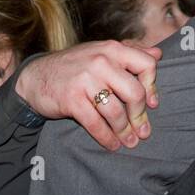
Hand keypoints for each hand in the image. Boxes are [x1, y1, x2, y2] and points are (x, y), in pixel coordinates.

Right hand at [16, 41, 161, 150]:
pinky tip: (112, 145)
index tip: (152, 104)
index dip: (153, 87)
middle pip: (134, 92)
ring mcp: (85, 80)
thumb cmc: (74, 66)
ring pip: (116, 111)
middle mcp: (100, 61)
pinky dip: (107, 138)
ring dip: (125, 131)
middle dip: (140, 116)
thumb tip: (158, 55)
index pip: (146, 64)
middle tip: (142, 130)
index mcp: (111, 49)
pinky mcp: (72, 99)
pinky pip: (96, 124)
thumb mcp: (101, 52)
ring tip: (129, 141)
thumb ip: (130, 53)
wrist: (36, 77)